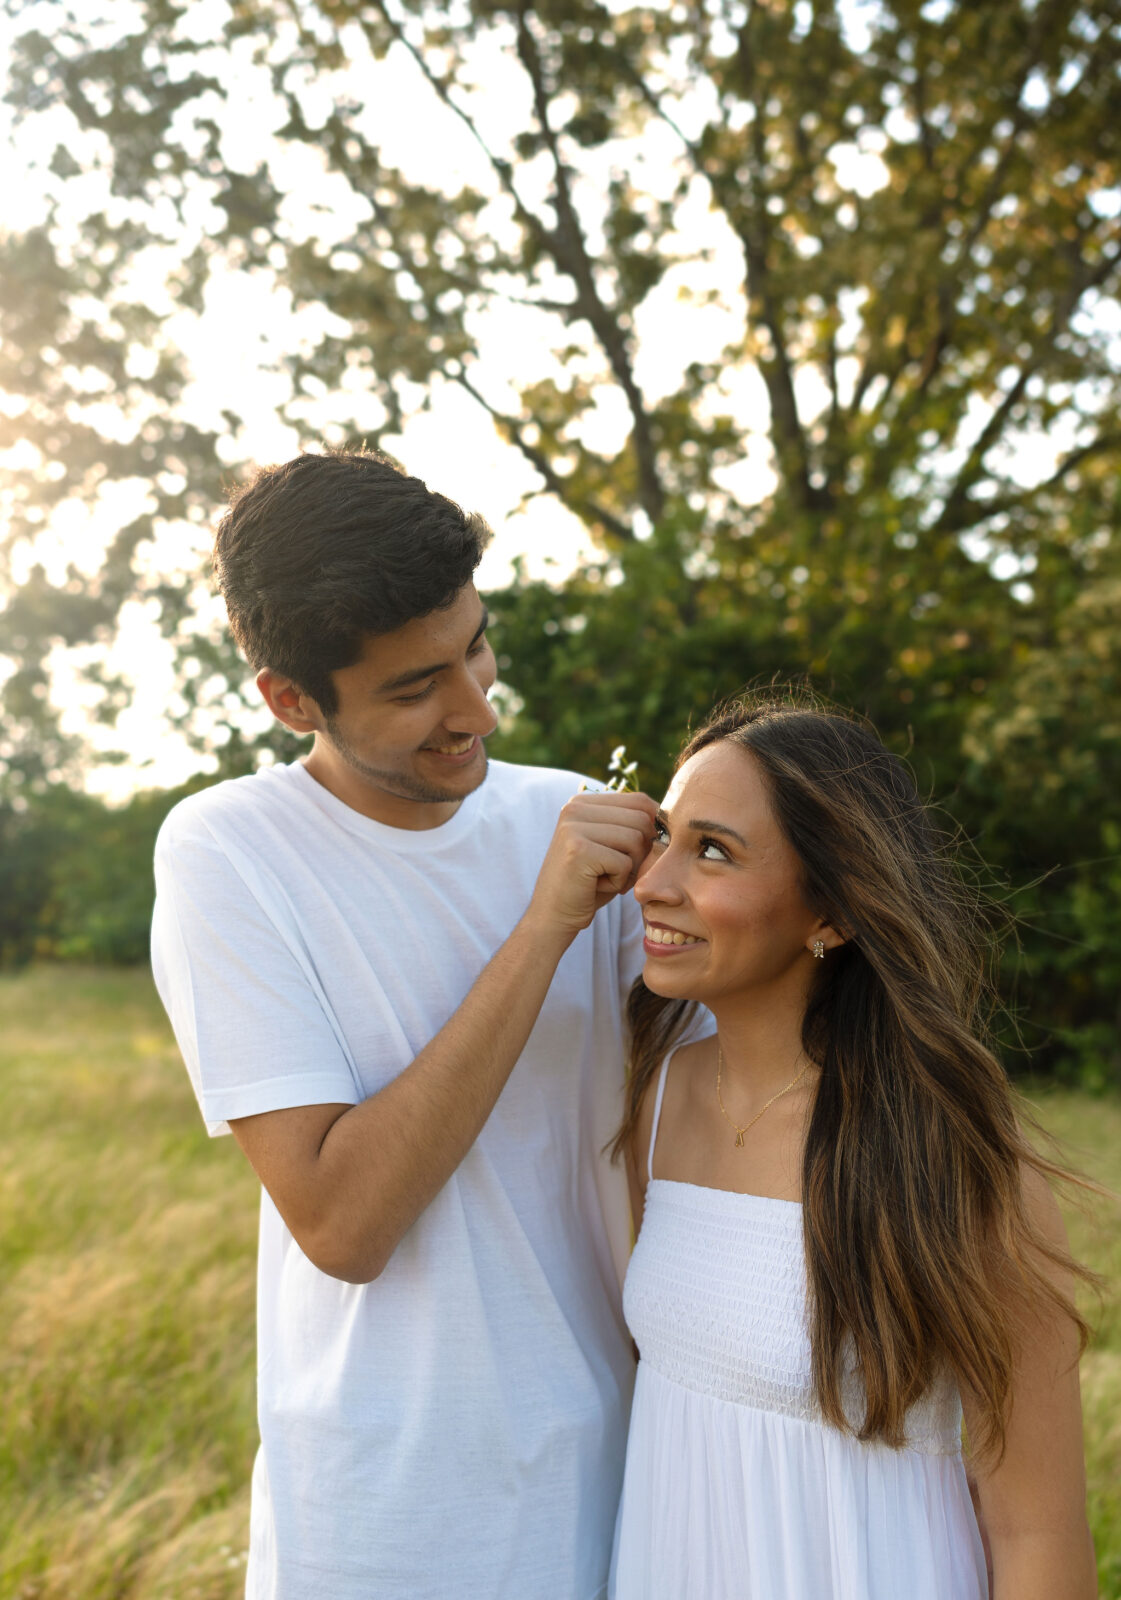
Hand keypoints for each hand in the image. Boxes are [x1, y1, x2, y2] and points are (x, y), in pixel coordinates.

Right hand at [527, 789, 657, 938]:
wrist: (553, 915)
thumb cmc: (590, 883)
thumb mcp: (611, 846)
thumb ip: (632, 825)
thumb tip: (668, 815)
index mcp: (583, 802)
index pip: (640, 801)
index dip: (651, 829)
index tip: (634, 854)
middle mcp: (575, 808)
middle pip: (641, 820)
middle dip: (640, 852)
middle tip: (617, 871)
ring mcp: (574, 827)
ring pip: (636, 841)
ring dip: (629, 868)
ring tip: (604, 877)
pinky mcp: (578, 850)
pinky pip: (624, 863)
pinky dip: (619, 882)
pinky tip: (596, 886)